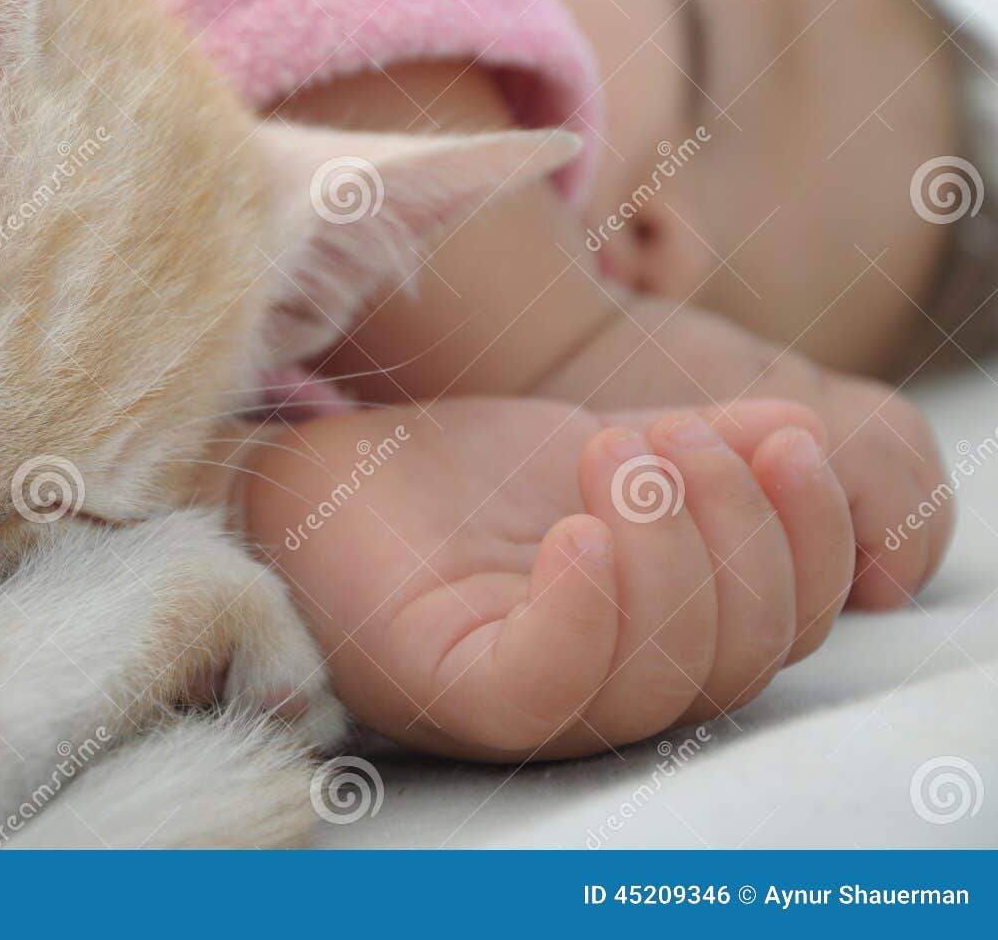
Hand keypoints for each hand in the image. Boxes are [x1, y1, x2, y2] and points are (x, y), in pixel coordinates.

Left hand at [236, 398, 853, 758]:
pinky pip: (546, 687)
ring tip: (613, 449)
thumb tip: (802, 432)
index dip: (811, 533)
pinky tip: (577, 535)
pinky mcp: (452, 693)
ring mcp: (533, 700)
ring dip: (668, 549)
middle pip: (741, 654)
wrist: (322, 476)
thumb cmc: (458, 478)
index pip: (785, 622)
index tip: (787, 434)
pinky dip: (584, 615)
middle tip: (670, 437)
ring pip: (660, 677)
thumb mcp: (598, 449)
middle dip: (736, 529)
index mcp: (664, 638)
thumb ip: (700, 452)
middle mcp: (613, 688)